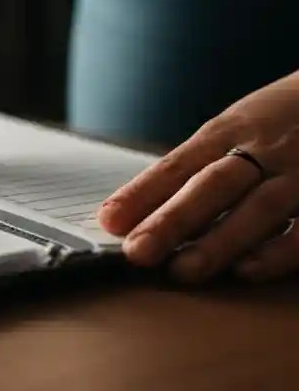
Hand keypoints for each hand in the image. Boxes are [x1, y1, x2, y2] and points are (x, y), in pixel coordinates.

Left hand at [98, 71, 298, 282]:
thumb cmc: (287, 119)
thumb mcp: (245, 125)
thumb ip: (203, 163)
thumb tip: (142, 208)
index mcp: (233, 128)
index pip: (181, 163)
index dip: (144, 193)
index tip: (109, 221)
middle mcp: (266, 148)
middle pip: (213, 185)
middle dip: (173, 220)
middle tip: (137, 252)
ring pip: (258, 208)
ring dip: (219, 242)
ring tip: (182, 271)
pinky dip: (278, 250)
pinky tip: (247, 271)